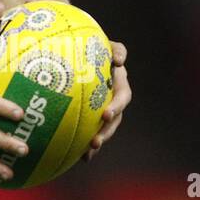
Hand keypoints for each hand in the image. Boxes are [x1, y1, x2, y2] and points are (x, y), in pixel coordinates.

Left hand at [82, 40, 129, 162]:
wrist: (78, 46)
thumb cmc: (91, 42)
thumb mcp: (102, 41)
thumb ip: (115, 49)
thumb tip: (120, 61)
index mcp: (118, 81)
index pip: (122, 96)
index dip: (116, 106)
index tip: (105, 115)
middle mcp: (114, 96)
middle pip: (115, 118)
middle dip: (107, 131)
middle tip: (95, 140)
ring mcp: (104, 105)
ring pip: (106, 128)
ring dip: (100, 140)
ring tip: (90, 150)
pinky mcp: (92, 112)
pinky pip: (92, 129)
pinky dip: (87, 144)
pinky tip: (80, 158)